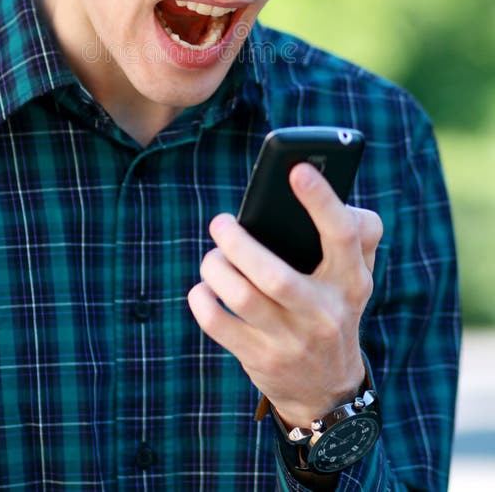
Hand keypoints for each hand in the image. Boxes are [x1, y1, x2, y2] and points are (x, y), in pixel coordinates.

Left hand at [187, 163, 382, 428]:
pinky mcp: (260, 359)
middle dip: (239, 244)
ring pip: (242, 298)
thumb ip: (357, 230)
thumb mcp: (355, 275)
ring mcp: (291, 340)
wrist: (327, 389)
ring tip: (213, 255)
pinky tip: (203, 288)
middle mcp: (323, 313)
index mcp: (352, 281)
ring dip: (216, 268)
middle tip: (221, 221)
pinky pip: (218, 325)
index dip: (321, 200)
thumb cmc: (334, 306)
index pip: (343, 235)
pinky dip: (201, 300)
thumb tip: (324, 184)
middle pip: (275, 276)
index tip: (297, 169)